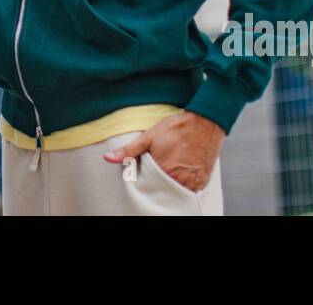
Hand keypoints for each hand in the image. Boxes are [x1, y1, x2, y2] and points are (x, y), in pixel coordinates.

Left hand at [103, 111, 224, 191]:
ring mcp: (193, 182)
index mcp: (164, 171)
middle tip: (161, 166)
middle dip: (159, 182)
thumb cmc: (177, 127)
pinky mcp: (202, 180)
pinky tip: (182, 170)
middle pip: (163, 189)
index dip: (146, 178)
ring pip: (177, 190)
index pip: (149, 185)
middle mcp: (180, 179)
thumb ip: (128, 151)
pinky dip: (185, 183)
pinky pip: (190, 189)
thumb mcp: (149, 137)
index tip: (148, 169)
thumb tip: (107, 158)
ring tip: (172, 167)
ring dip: (173, 182)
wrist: (205, 121)